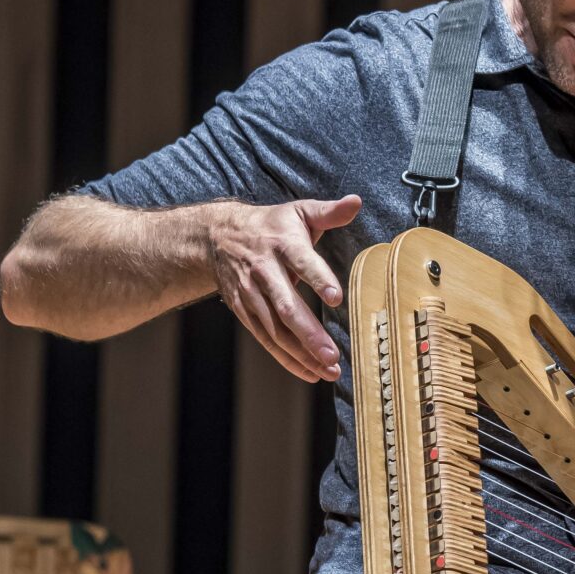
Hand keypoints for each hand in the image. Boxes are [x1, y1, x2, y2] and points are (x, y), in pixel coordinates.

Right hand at [209, 193, 359, 383]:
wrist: (218, 235)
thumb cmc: (271, 225)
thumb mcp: (299, 211)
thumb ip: (329, 212)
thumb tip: (356, 201)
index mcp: (282, 243)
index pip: (302, 262)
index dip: (318, 279)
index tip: (336, 298)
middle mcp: (265, 271)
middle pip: (286, 305)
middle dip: (309, 333)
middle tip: (332, 354)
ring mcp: (252, 294)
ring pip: (276, 329)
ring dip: (301, 353)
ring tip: (327, 370)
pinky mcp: (244, 311)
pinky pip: (266, 339)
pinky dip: (287, 358)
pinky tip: (309, 372)